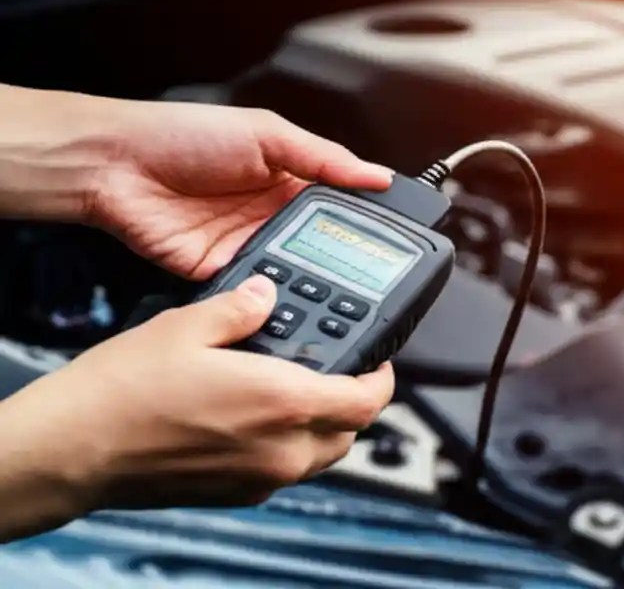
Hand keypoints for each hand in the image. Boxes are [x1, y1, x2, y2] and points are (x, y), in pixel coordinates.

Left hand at [0, 85, 391, 278]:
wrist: (114, 165)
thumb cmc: (181, 134)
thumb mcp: (268, 133)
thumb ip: (325, 159)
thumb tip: (379, 176)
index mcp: (288, 179)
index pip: (339, 207)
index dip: (363, 223)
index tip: (391, 240)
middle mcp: (270, 216)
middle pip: (320, 246)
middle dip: (339, 259)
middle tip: (366, 271)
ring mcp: (245, 246)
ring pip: (291, 273)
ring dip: (305, 279)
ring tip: (329, 286)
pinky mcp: (218, 273)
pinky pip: (251, 291)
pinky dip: (265, 295)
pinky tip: (282, 293)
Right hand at [0, 275, 393, 540]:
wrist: (75, 449)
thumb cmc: (125, 392)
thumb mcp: (187, 325)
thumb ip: (241, 308)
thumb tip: (267, 294)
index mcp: (285, 403)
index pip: (370, 400)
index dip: (382, 377)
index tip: (376, 360)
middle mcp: (282, 449)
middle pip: (351, 430)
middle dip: (351, 400)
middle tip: (332, 369)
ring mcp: (260, 478)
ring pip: (321, 455)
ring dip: (322, 426)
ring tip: (292, 391)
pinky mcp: (236, 495)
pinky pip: (285, 472)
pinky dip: (286, 447)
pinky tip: (255, 420)